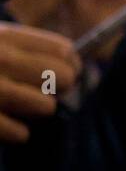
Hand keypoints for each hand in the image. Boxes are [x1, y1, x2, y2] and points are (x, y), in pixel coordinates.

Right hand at [0, 22, 80, 143]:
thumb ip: (24, 49)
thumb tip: (73, 62)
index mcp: (5, 36)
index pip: (64, 51)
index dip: (73, 64)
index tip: (70, 71)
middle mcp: (1, 59)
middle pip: (64, 78)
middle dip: (59, 87)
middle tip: (43, 90)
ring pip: (46, 108)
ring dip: (35, 110)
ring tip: (18, 105)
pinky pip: (21, 134)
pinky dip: (14, 132)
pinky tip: (2, 122)